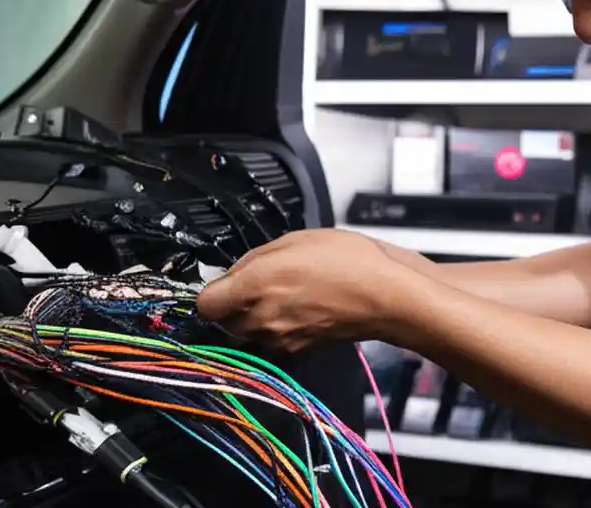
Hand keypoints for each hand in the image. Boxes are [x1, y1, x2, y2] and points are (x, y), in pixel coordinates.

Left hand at [196, 228, 416, 352]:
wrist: (386, 295)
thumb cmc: (346, 261)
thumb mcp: (294, 240)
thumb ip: (254, 259)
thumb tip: (233, 275)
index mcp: (254, 287)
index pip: (204, 304)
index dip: (212, 291)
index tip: (225, 281)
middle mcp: (260, 320)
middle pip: (223, 321)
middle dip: (233, 304)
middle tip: (261, 282)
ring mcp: (278, 340)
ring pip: (248, 332)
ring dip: (256, 316)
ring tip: (288, 292)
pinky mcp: (297, 351)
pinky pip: (273, 340)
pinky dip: (279, 327)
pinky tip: (303, 307)